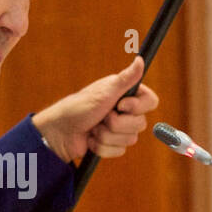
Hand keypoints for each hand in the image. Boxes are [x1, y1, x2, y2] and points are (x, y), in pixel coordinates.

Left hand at [31, 56, 159, 162]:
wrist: (60, 132)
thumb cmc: (79, 107)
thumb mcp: (104, 93)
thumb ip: (126, 79)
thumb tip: (140, 60)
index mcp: (127, 95)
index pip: (151, 102)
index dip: (137, 107)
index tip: (120, 104)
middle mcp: (126, 111)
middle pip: (141, 124)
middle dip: (116, 123)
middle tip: (101, 117)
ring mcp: (120, 129)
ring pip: (130, 140)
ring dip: (107, 135)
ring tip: (93, 128)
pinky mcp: (113, 144)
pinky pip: (119, 151)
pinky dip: (102, 147)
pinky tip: (91, 139)